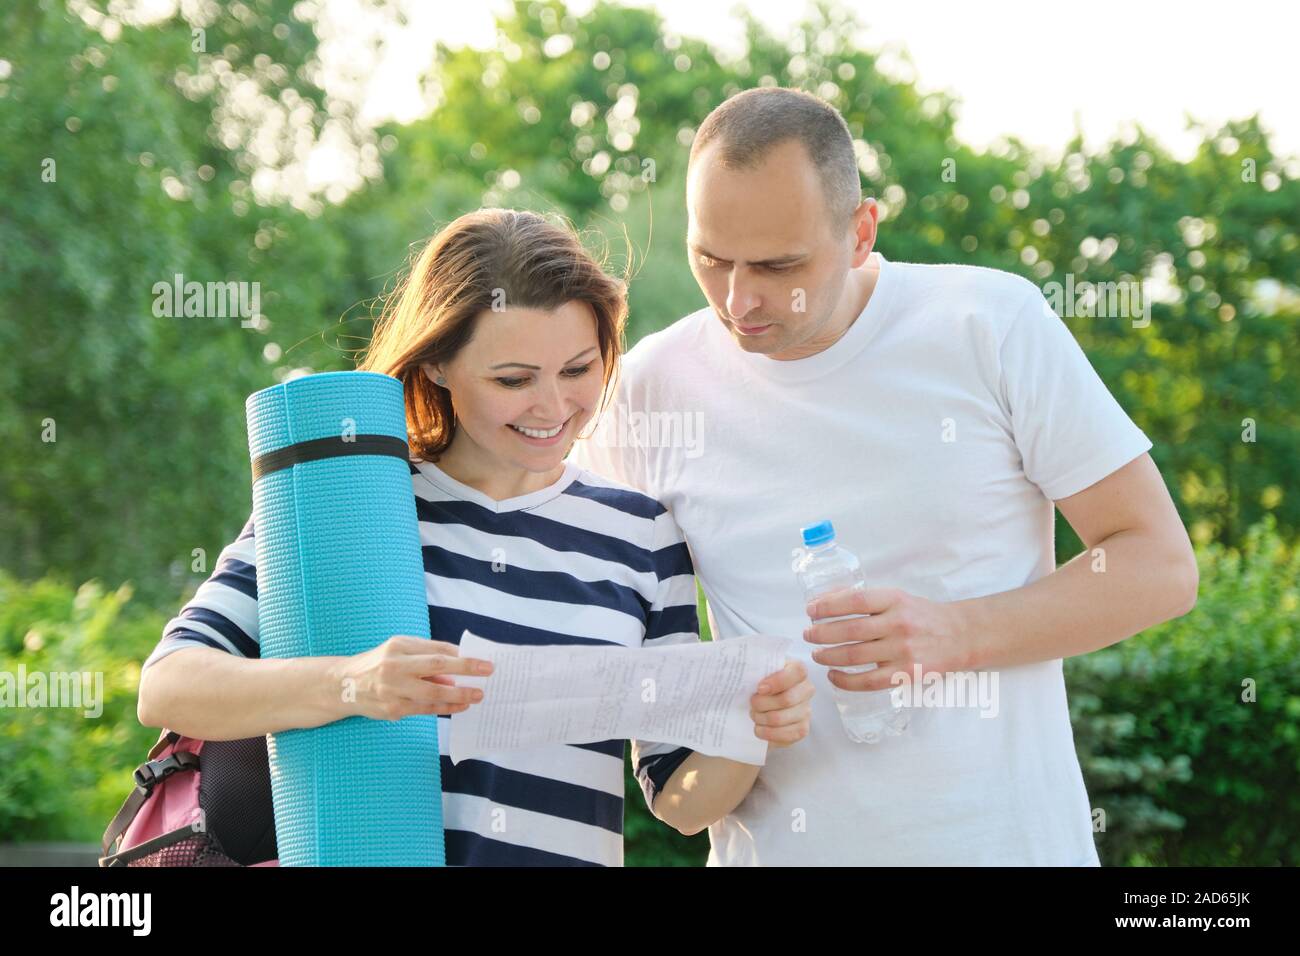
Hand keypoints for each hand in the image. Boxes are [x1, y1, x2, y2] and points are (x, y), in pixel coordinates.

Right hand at [336, 635, 492, 720]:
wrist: (344, 685)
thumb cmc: (378, 664)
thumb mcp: (399, 651)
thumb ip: (425, 657)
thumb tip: (455, 671)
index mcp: (399, 646)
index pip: (436, 649)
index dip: (461, 655)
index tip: (482, 659)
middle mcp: (395, 666)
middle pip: (437, 666)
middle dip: (465, 668)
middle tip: (487, 670)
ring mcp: (393, 689)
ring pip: (433, 693)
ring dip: (459, 694)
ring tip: (478, 694)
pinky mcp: (393, 709)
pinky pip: (425, 709)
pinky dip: (446, 708)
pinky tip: (461, 706)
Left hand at [750, 659, 813, 746]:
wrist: (763, 706)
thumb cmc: (760, 686)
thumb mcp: (759, 672)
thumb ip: (757, 669)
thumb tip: (749, 675)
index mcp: (797, 670)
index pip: (798, 672)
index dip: (778, 681)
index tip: (759, 688)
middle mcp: (806, 689)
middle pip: (786, 699)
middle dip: (762, 704)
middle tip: (752, 704)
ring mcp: (806, 710)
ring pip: (780, 719)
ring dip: (761, 718)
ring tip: (754, 715)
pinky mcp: (802, 729)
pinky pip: (784, 734)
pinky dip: (766, 733)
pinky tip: (759, 728)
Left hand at [803, 587, 970, 692]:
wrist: (960, 636)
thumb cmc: (922, 616)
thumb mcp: (898, 598)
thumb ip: (867, 600)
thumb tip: (825, 601)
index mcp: (895, 600)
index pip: (854, 601)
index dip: (827, 606)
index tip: (810, 610)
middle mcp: (898, 624)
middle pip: (849, 631)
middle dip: (821, 633)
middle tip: (808, 634)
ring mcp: (903, 651)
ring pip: (854, 657)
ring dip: (828, 657)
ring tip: (817, 654)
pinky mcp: (906, 674)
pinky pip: (867, 682)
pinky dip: (845, 680)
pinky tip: (833, 676)